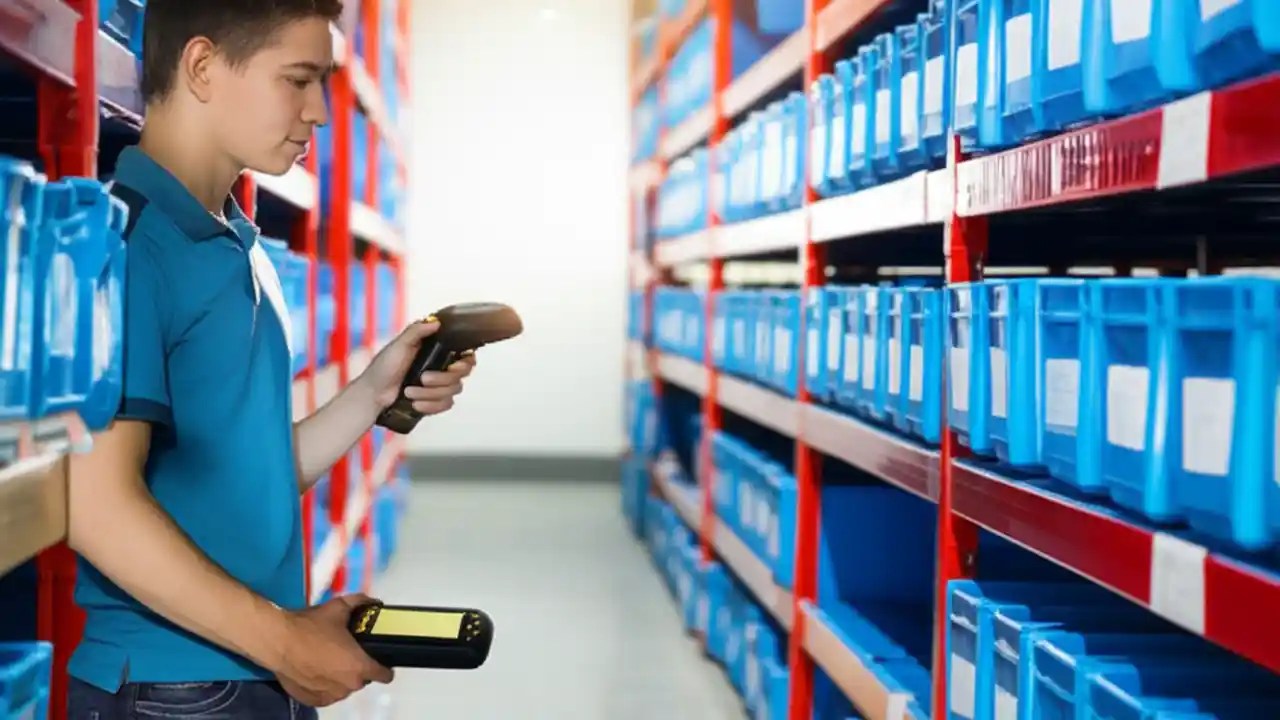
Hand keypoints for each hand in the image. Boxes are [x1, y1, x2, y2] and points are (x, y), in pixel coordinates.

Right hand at [272, 594, 393, 707]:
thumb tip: (373, 602)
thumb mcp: (339, 607)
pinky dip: (325, 685)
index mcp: (360, 666)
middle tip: (346, 650)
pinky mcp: (313, 699)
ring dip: (341, 677)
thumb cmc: (310, 626)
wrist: (277, 640)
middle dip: (357, 667)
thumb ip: (361, 603)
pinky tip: (317, 669)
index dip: (385, 667)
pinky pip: (327, 694)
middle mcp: (348, 685)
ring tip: (328, 659)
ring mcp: (330, 695)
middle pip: (362, 679)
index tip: (379, 659)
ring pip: (344, 687)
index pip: (385, 675)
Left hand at [361, 320, 476, 415]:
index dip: (465, 362)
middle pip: (461, 375)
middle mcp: (441, 367)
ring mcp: (439, 386)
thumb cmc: (383, 368)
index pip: (465, 356)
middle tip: (423, 378)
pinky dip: (431, 406)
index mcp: (436, 351)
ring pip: (452, 392)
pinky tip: (416, 404)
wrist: (373, 394)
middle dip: (442, 380)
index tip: (454, 366)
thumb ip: (416, 331)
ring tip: (409, 392)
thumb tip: (435, 322)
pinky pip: (446, 405)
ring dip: (430, 394)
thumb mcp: (399, 345)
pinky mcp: (435, 401)